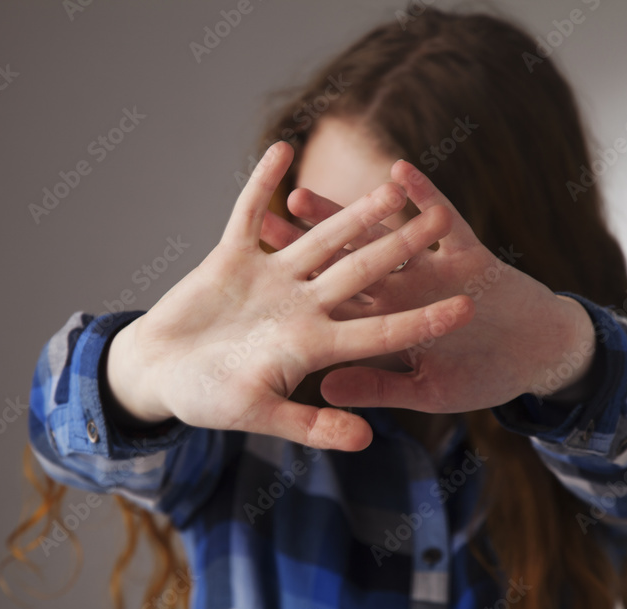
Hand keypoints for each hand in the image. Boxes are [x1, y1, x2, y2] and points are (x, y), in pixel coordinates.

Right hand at [106, 142, 473, 449]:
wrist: (159, 374)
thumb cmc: (204, 399)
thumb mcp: (257, 415)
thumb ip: (310, 425)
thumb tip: (366, 441)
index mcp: (311, 344)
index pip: (379, 329)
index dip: (421, 318)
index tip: (467, 305)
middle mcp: (301, 305)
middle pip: (361, 271)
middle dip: (400, 245)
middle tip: (441, 221)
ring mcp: (270, 278)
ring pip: (320, 236)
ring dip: (351, 210)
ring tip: (390, 184)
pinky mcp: (233, 256)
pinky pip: (249, 213)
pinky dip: (262, 183)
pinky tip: (284, 149)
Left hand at [262, 159, 596, 413]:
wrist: (541, 355)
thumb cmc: (486, 378)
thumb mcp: (429, 391)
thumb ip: (379, 386)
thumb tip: (326, 389)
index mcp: (386, 329)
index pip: (330, 311)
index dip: (294, 300)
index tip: (252, 291)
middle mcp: (399, 293)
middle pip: (340, 268)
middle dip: (300, 252)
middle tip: (256, 232)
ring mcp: (430, 271)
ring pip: (377, 239)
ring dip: (342, 219)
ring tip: (300, 196)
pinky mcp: (465, 253)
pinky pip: (441, 221)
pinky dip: (423, 198)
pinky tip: (397, 172)